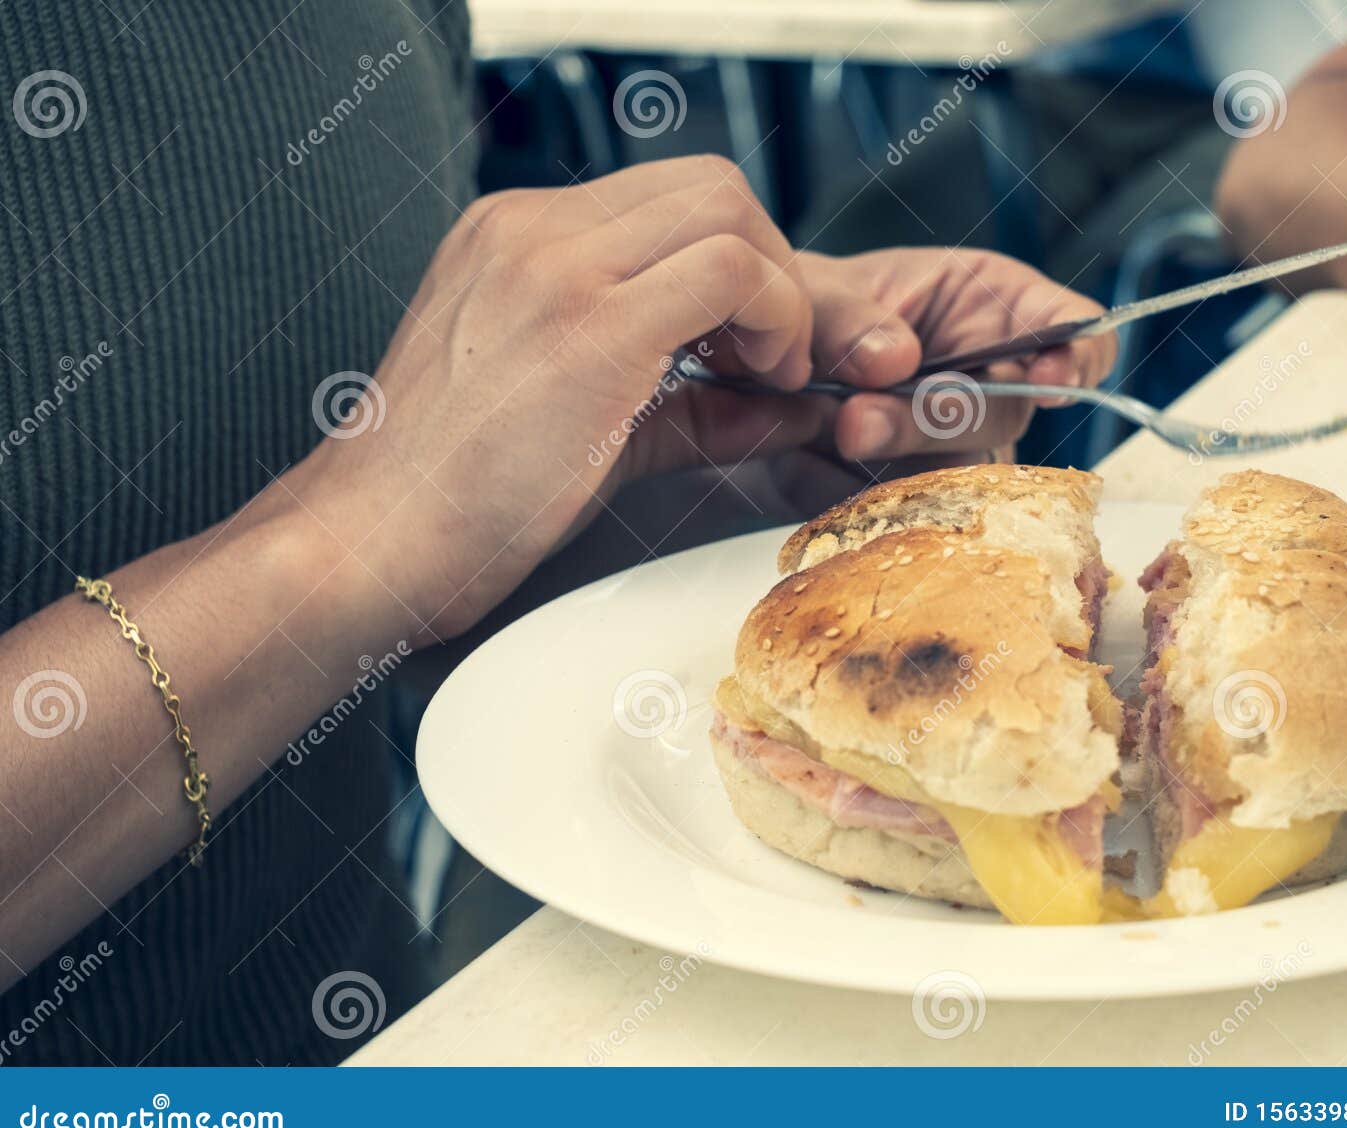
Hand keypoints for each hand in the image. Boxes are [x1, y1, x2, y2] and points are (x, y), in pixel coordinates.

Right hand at [280, 155, 819, 642]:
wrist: (369, 544)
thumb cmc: (460, 498)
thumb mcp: (586, 423)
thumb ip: (694, 404)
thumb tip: (798, 407)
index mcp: (514, 236)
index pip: (671, 196)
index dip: (741, 260)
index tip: (750, 344)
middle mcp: (531, 228)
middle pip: (712, 186)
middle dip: (773, 266)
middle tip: (774, 356)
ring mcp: (555, 265)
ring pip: (727, 211)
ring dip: (779, 291)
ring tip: (768, 374)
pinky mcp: (588, 324)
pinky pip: (728, 272)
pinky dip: (775, 321)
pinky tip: (761, 386)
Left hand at [620, 246, 1116, 511]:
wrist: (733, 375)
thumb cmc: (792, 312)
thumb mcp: (810, 292)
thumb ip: (848, 318)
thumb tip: (898, 361)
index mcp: (990, 305)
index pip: (1069, 328)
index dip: (1075, 351)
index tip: (1052, 373)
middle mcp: (987, 381)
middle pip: (1012, 410)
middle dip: (947, 413)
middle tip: (866, 412)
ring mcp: (953, 448)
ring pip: (965, 471)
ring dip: (901, 455)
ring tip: (837, 429)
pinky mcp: (915, 500)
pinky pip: (913, 512)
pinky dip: (867, 492)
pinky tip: (822, 461)